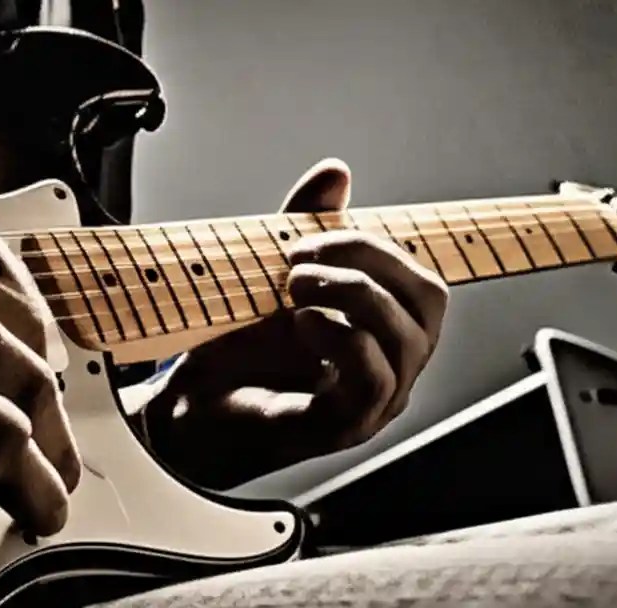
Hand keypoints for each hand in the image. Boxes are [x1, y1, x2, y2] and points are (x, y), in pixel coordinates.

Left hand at [138, 159, 447, 488]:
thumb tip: (336, 171)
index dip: (378, 246)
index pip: (421, 280)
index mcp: (385, 331)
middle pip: (427, 300)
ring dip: (350, 293)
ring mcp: (373, 402)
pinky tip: (302, 322)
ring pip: (406, 337)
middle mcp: (392, 368)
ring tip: (293, 287)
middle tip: (301, 257)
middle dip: (370, 260)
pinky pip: (372, 378)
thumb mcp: (270, 275)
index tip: (312, 235)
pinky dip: (341, 338)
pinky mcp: (344, 427)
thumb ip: (305, 225)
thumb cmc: (236, 351)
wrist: (188, 409)